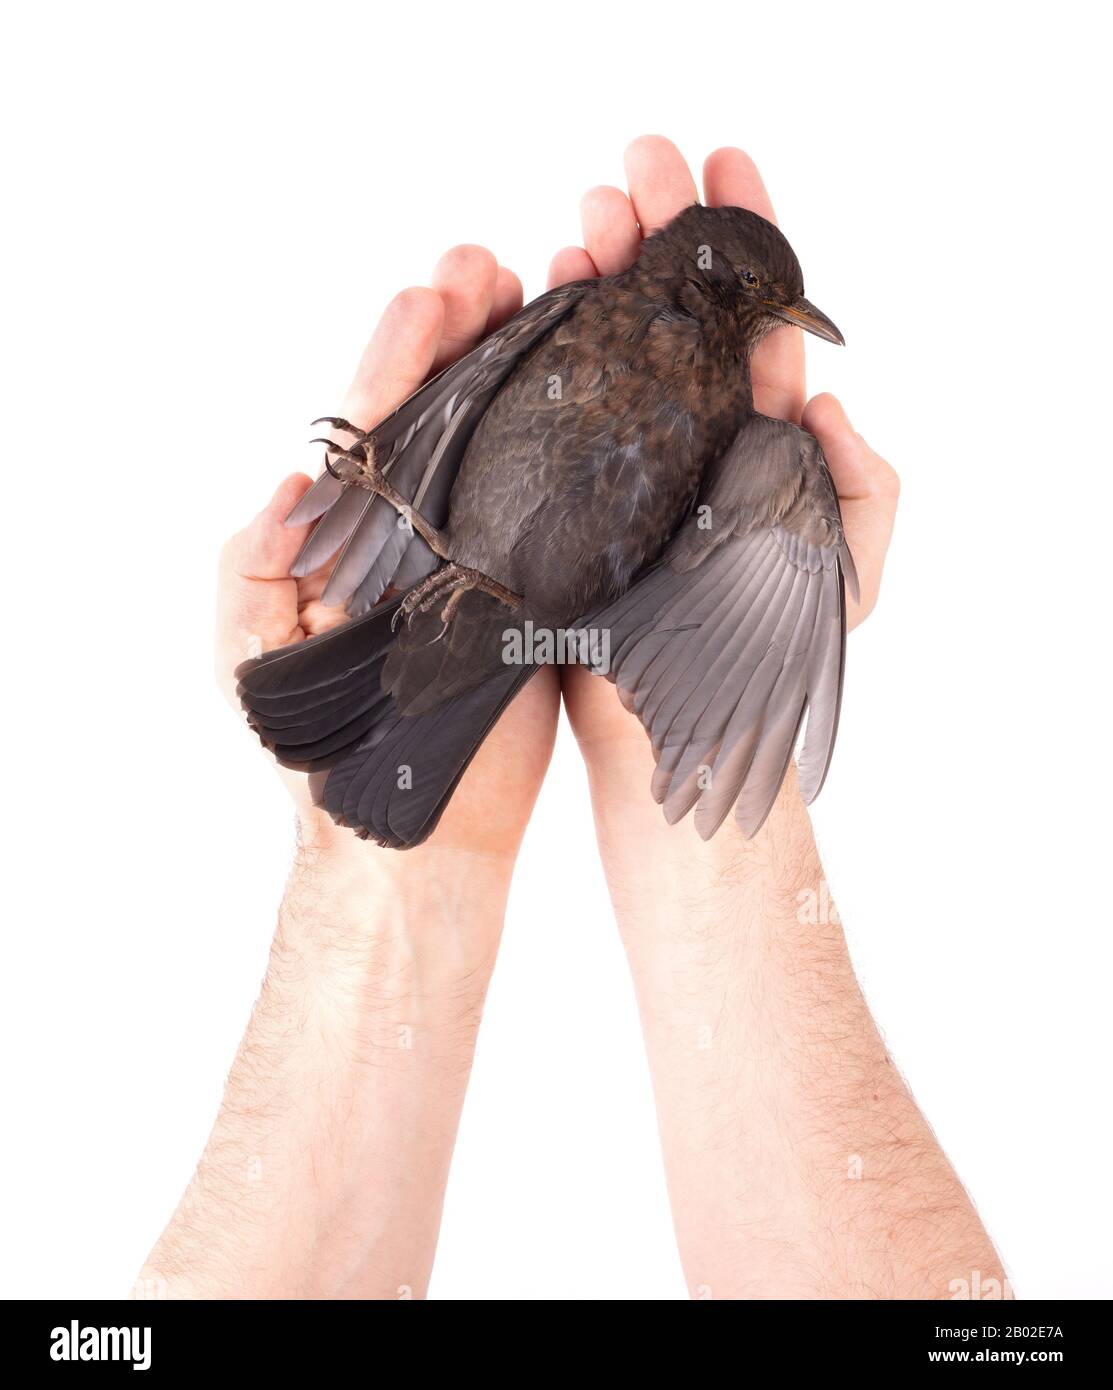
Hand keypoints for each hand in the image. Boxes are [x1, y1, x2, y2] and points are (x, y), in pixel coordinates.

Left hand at [216, 249, 560, 861]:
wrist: (416, 835)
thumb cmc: (328, 753)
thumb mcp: (256, 660)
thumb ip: (255, 568)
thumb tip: (289, 484)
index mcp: (353, 534)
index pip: (376, 423)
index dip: (400, 353)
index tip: (434, 294)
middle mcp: (420, 531)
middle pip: (445, 411)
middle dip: (468, 332)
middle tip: (500, 269)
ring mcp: (484, 556)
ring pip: (506, 442)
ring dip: (527, 367)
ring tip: (560, 299)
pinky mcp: (540, 593)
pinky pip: (558, 504)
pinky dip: (578, 442)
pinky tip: (608, 395)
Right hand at [557, 136, 899, 843]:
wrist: (670, 728)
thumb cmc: (758, 660)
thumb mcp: (843, 577)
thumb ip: (863, 488)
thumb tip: (823, 399)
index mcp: (756, 438)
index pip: (753, 319)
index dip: (745, 240)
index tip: (726, 168)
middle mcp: (688, 433)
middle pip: (677, 308)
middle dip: (661, 228)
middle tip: (640, 166)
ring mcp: (623, 455)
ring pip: (611, 338)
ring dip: (601, 266)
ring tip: (586, 217)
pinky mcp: (563, 486)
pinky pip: (554, 395)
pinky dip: (549, 335)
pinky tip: (542, 287)